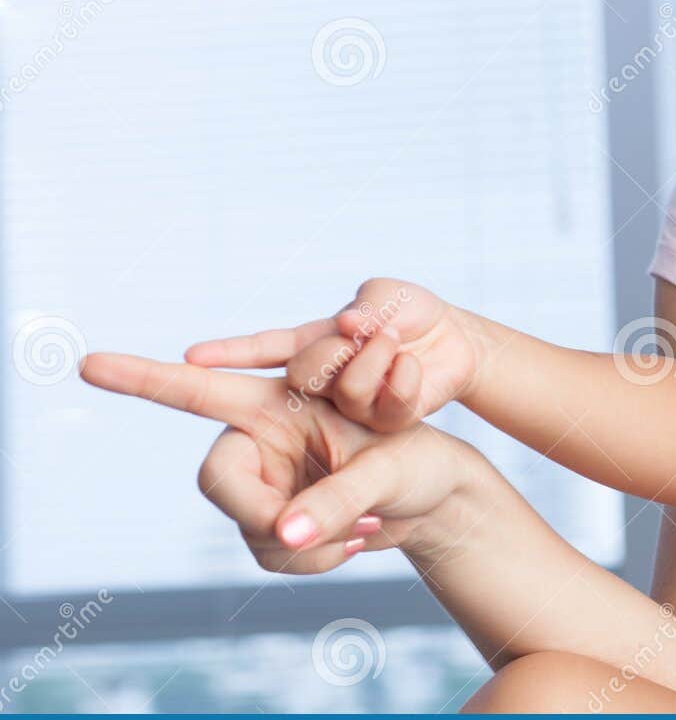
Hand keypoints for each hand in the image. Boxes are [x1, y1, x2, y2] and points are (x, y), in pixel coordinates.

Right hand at [80, 350, 477, 572]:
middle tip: (312, 528)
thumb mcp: (388, 472)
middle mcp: (262, 439)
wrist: (442, 496)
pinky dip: (317, 560)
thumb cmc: (422, 460)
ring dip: (310, 544)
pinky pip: (272, 556)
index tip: (89, 364)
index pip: (199, 390)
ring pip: (249, 531)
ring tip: (369, 525)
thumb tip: (281, 538)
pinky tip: (361, 539)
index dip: (142, 379)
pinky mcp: (279, 523)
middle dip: (266, 511)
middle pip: (218, 481)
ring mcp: (268, 484)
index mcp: (279, 402)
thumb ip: (335, 500)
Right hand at [185, 278, 480, 432]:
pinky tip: (410, 363)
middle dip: (333, 352)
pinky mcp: (387, 423)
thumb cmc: (410, 311)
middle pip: (303, 373)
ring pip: (347, 389)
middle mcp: (322, 382)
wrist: (456, 342)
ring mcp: (353, 406)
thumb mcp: (385, 296)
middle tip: (362, 330)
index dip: (218, 356)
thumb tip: (350, 323)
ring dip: (375, 358)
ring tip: (396, 338)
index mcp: (308, 345)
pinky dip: (403, 377)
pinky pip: (389, 404)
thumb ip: (366, 307)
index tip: (175, 358)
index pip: (259, 351)